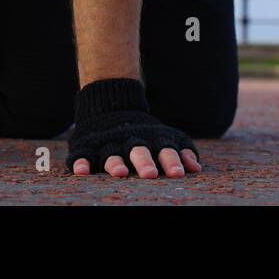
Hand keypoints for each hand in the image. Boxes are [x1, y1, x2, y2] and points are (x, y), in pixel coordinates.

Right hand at [67, 77, 201, 178]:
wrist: (110, 104)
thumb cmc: (144, 132)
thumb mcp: (164, 137)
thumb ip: (180, 151)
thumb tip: (196, 168)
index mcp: (150, 140)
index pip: (163, 149)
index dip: (170, 161)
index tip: (177, 174)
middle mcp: (129, 141)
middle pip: (138, 151)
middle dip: (144, 162)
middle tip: (150, 174)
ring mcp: (108, 143)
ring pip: (111, 154)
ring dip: (116, 163)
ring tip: (120, 172)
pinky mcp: (88, 146)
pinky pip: (83, 155)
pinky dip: (82, 162)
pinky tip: (82, 171)